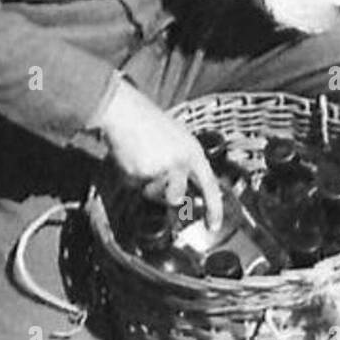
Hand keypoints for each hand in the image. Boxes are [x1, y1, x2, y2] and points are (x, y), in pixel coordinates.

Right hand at [95, 80, 222, 228]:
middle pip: (176, 197)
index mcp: (193, 152)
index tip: (214, 225)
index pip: (210, 186)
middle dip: (165, 194)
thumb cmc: (150, 123)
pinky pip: (136, 186)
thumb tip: (186, 190)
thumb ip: (185, 163)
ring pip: (154, 194)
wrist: (125, 113)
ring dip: (147, 185)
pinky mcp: (139, 174)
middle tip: (157, 176)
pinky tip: (132, 158)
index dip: (214, 209)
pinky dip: (132, 176)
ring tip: (143, 160)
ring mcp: (160, 169)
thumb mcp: (178, 140)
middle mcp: (179, 162)